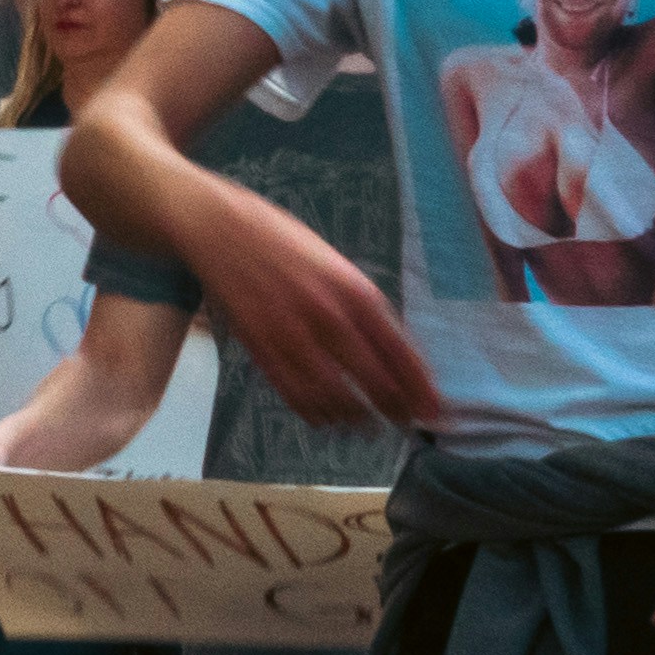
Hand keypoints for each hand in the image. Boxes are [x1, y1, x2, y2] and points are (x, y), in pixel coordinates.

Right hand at [190, 194, 439, 430]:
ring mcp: (292, 335)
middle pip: (373, 381)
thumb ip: (361, 305)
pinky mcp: (261, 348)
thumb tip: (391, 351)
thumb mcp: (336, 265)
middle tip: (406, 424)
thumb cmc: (283, 242)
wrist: (220, 228)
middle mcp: (328, 315)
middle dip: (396, 410)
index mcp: (354, 290)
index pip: (398, 351)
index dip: (420, 387)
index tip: (435, 411)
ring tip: (367, 426)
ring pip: (335, 397)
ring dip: (356, 419)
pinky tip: (326, 419)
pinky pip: (295, 395)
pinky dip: (315, 414)